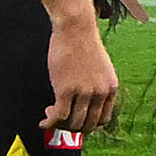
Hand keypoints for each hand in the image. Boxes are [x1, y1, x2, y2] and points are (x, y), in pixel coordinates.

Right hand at [44, 16, 118, 135]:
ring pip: (73, 122)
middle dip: (73, 127)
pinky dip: (50, 123)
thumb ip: (97, 86)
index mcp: (110, 88)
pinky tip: (44, 122)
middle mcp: (100, 93)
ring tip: (51, 117)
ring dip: (60, 125)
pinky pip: (58, 115)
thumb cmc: (84, 43)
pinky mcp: (65, 90)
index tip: (78, 122)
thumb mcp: (101, 68)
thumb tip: (87, 103)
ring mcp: (83, 92)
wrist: (76, 28)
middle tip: (62, 122)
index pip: (103, 119)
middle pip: (88, 124)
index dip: (89, 124)